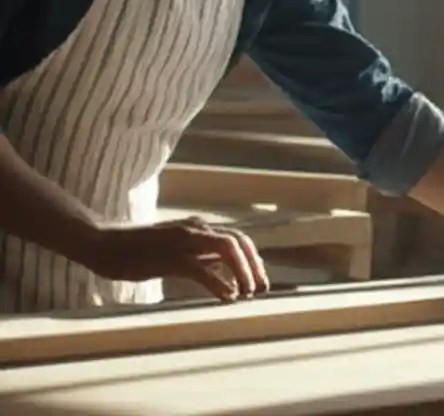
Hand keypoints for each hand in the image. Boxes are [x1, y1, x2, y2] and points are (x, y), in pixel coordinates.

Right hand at [87, 216, 269, 302]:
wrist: (100, 243)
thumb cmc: (136, 250)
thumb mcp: (175, 250)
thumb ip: (200, 257)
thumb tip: (227, 274)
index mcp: (198, 228)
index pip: (238, 238)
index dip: (254, 259)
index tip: (260, 281)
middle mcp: (195, 229)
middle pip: (239, 241)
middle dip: (254, 265)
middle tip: (261, 290)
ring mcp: (182, 240)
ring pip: (226, 248)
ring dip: (243, 271)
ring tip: (248, 293)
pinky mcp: (167, 256)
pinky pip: (200, 268)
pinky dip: (219, 283)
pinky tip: (228, 297)